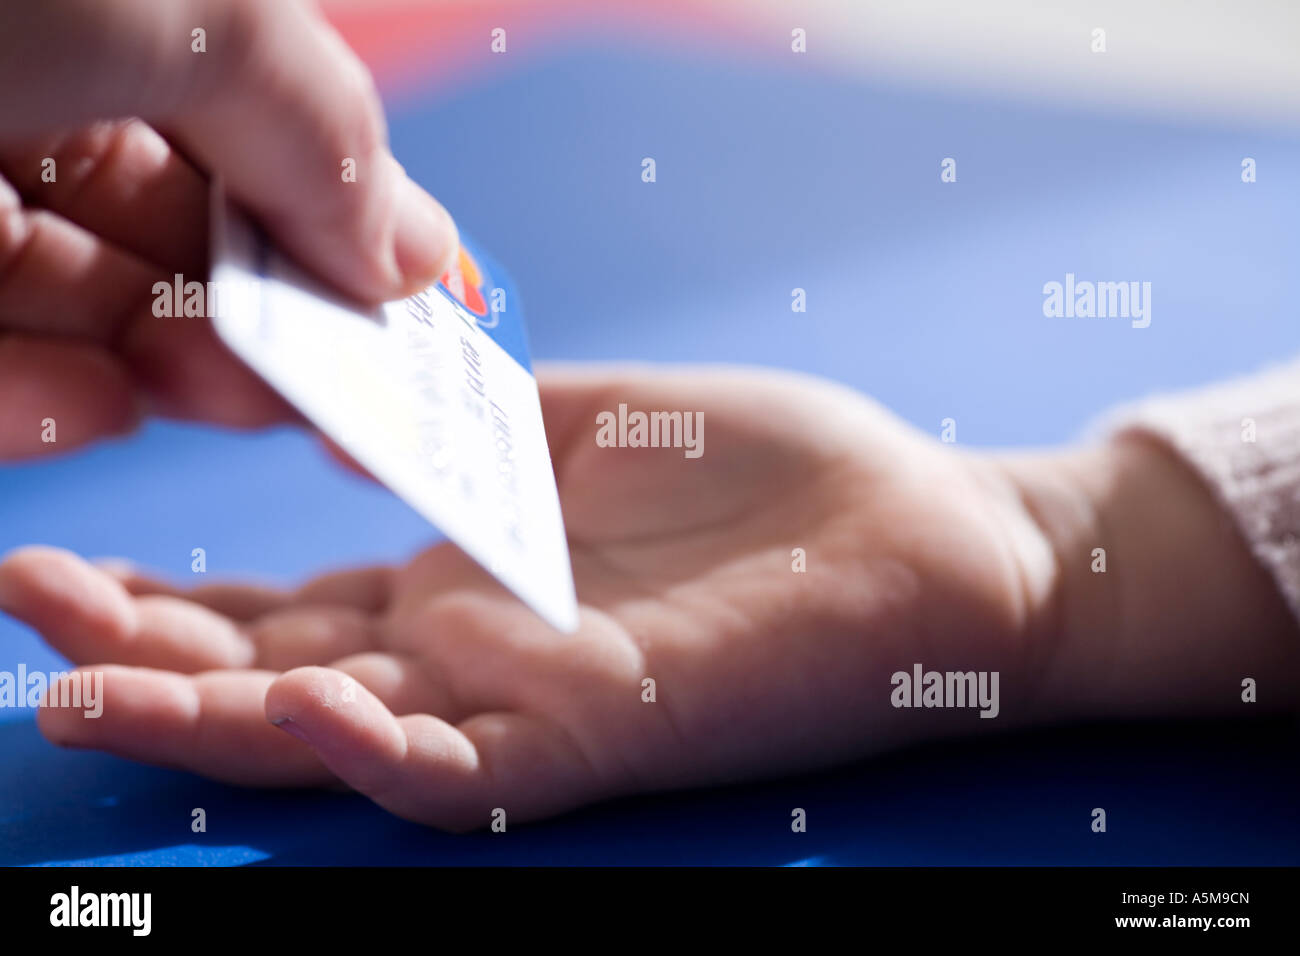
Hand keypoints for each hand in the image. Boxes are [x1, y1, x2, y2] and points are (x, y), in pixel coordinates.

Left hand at [0, 0, 456, 457]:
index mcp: (121, 16)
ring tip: (222, 397)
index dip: (318, 227)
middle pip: (161, 240)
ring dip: (156, 370)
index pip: (243, 139)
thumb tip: (418, 258)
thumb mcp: (200, 12)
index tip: (384, 307)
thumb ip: (326, 137)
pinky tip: (89, 409)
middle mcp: (21, 86)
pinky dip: (33, 405)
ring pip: (69, 312)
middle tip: (315, 379)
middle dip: (247, 317)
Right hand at [2, 367, 1294, 829]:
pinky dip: (387, 748)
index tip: (67, 566)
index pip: (291, 607)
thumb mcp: (593, 423)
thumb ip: (472, 420)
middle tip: (28, 629)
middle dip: (152, 660)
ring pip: (354, 737)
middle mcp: (484, 654)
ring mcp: (542, 701)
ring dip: (225, 723)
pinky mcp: (617, 726)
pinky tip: (304, 710)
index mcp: (472, 579)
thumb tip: (352, 392)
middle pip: (288, 676)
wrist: (932, 536)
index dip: (176, 601)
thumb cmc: (772, 478)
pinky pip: (479, 764)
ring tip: (94, 694)